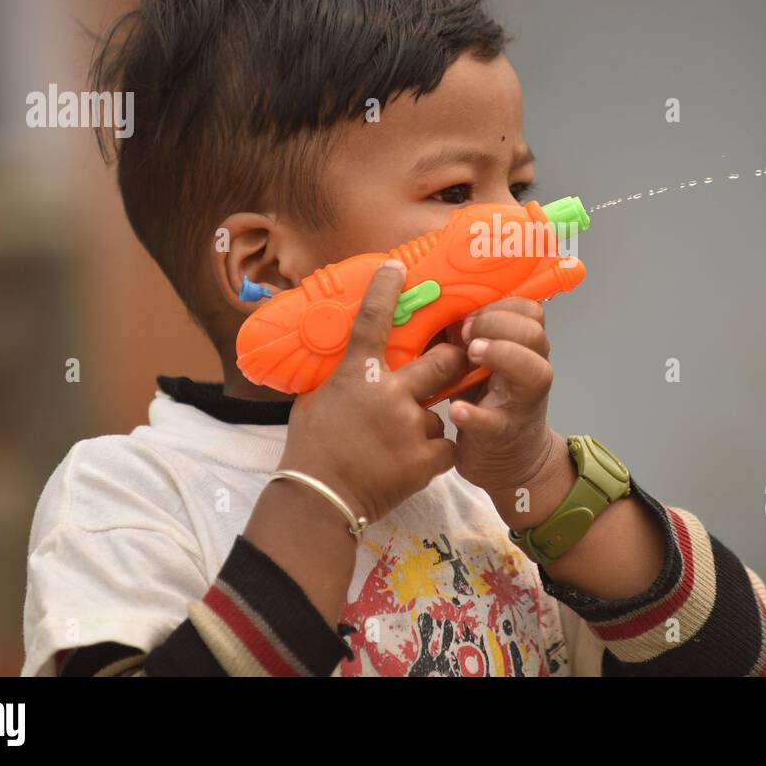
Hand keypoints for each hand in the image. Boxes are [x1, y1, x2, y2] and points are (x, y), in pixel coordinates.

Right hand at [278, 259, 473, 523]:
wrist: (319, 498)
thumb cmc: (311, 448)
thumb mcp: (317, 400)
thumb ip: (343, 377)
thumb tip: (353, 357)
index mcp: (357, 374)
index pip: (373, 319)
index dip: (387, 289)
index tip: (398, 267)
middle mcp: (389, 393)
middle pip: (444, 360)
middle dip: (454, 360)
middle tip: (454, 362)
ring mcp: (411, 425)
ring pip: (441, 411)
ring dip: (428, 423)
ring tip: (401, 443)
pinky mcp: (426, 458)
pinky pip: (446, 445)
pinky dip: (434, 453)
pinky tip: (413, 462)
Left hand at [448, 297, 565, 495]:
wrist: (508, 460)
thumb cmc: (487, 401)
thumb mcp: (478, 363)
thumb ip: (463, 337)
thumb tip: (426, 305)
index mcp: (523, 348)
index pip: (529, 311)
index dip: (499, 306)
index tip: (465, 314)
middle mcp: (531, 371)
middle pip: (534, 334)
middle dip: (497, 325)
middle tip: (464, 336)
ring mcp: (521, 404)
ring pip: (535, 372)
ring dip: (501, 355)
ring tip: (470, 355)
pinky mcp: (503, 435)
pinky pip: (496, 422)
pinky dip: (475, 415)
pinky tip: (456, 409)